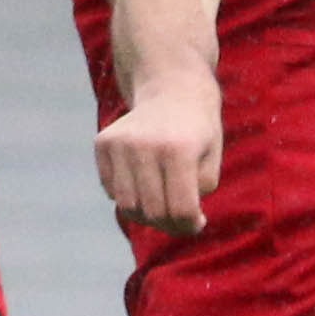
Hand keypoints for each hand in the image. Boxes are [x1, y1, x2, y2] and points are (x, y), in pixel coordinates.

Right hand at [93, 77, 220, 232]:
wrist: (172, 90)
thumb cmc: (197, 132)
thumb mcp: (211, 162)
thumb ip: (196, 195)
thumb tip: (174, 222)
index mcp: (179, 150)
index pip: (181, 210)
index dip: (191, 225)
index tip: (197, 221)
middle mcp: (145, 146)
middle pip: (153, 213)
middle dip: (169, 224)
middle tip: (179, 217)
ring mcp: (120, 143)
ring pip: (127, 206)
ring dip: (145, 215)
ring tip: (161, 203)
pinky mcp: (103, 143)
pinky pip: (111, 190)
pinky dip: (127, 194)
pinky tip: (142, 180)